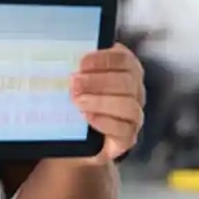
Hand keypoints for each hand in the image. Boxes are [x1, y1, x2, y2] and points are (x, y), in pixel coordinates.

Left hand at [71, 44, 144, 162]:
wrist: (75, 142)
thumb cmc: (77, 104)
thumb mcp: (76, 83)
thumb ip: (77, 69)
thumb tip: (64, 56)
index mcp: (124, 72)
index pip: (124, 59)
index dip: (104, 59)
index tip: (82, 63)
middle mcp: (133, 93)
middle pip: (127, 81)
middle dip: (98, 80)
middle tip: (74, 82)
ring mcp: (133, 117)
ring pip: (128, 105)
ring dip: (101, 101)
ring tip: (78, 101)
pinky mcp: (127, 139)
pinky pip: (124, 130)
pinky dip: (105, 122)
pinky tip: (88, 117)